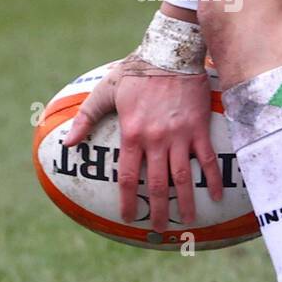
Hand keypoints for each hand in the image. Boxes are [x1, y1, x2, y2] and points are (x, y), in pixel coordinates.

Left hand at [64, 57, 223, 232]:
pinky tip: (213, 196)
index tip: (130, 217)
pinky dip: (211, 179)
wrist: (171, 53)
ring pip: (182, 177)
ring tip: (187, 222)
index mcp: (132, 133)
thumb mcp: (106, 91)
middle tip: (160, 229)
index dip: (128, 201)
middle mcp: (155, 139)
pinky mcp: (199, 128)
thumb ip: (86, 118)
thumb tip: (68, 143)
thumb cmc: (136, 71)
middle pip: (156, 185)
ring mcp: (180, 136)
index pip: (128, 177)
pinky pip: (207, 160)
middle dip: (159, 211)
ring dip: (185, 203)